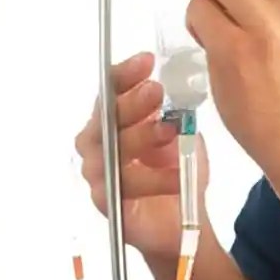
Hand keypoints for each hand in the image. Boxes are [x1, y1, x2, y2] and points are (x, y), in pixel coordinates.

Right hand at [74, 52, 210, 259]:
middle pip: (106, 116)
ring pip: (113, 149)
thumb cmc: (176, 169)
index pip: (111, 88)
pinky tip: (176, 176)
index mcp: (113, 118)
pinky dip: (154, 179)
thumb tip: (182, 82)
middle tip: (156, 92)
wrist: (182, 217)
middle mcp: (98, 141)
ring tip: (170, 132)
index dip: (126, 73)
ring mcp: (97, 171)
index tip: (147, 61)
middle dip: (132, 102)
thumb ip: (174, 110)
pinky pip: (124, 185)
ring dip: (142, 137)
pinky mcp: (105, 201)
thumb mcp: (181, 132)